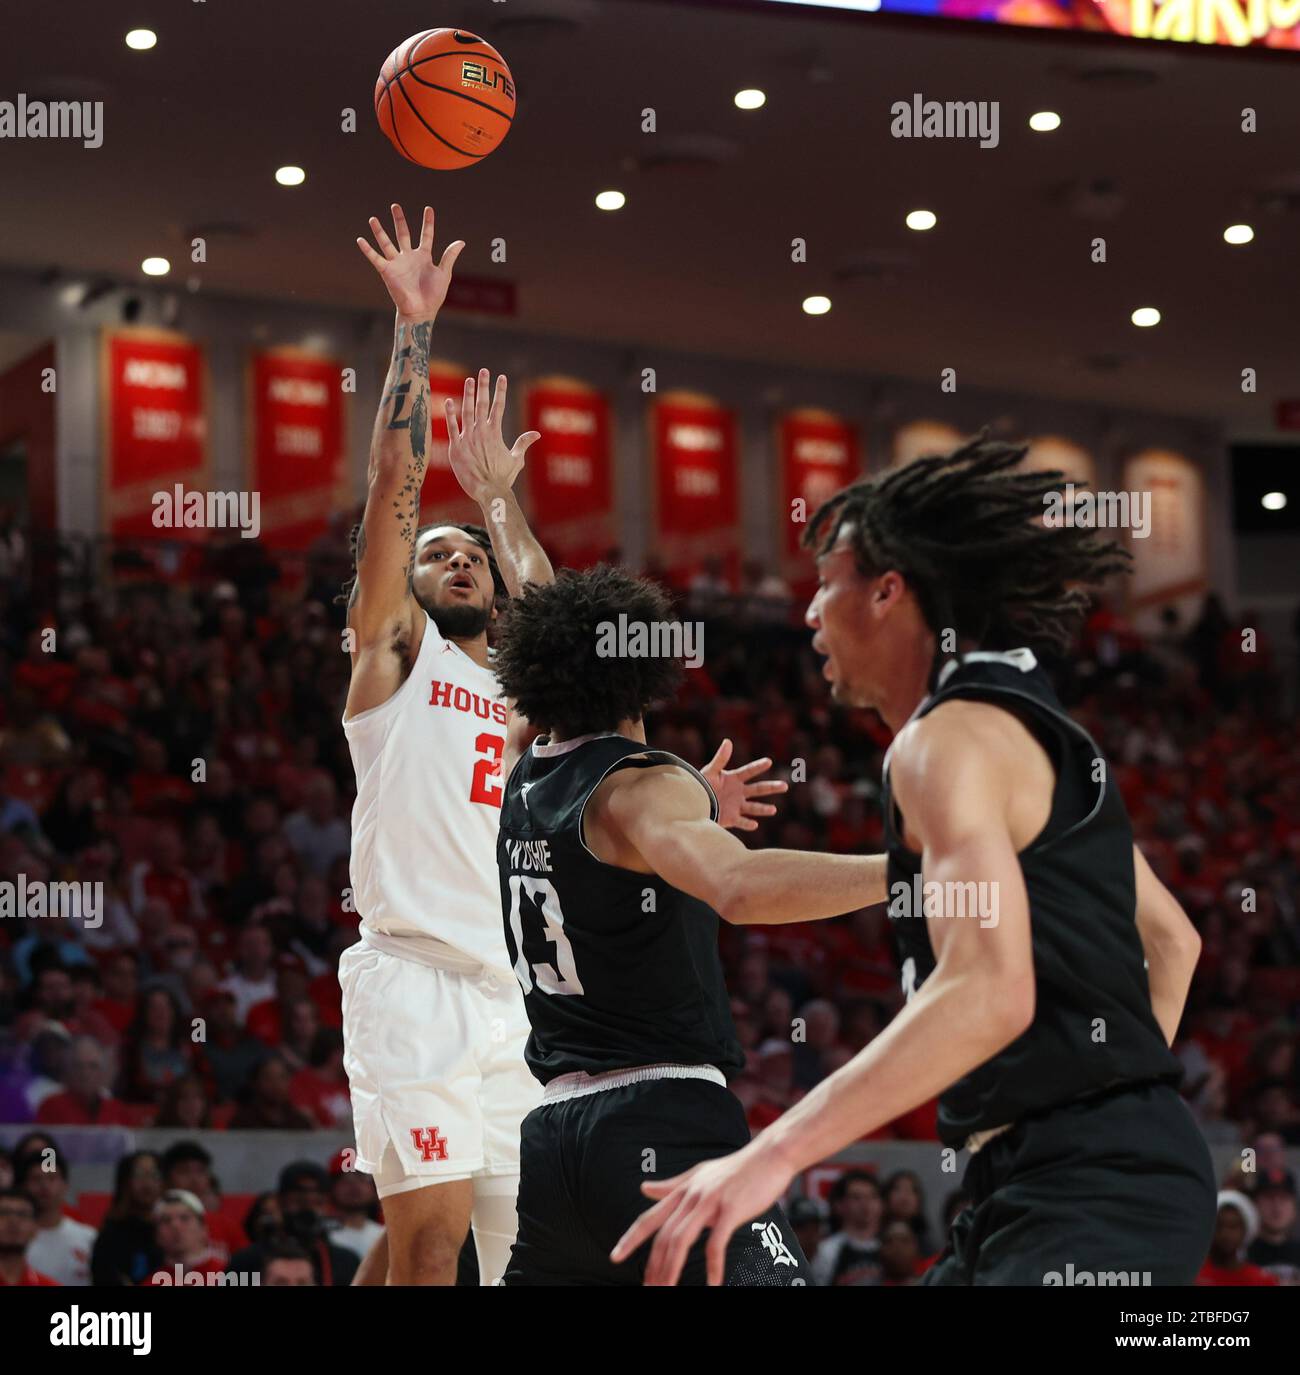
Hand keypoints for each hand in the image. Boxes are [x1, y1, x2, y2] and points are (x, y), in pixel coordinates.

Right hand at [356, 204, 463, 319]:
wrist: (421, 312)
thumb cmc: (433, 296)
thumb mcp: (444, 274)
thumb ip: (449, 256)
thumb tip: (461, 241)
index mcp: (424, 257)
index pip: (426, 235)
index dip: (428, 223)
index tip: (429, 209)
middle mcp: (409, 257)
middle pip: (403, 234)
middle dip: (399, 220)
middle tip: (395, 206)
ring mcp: (397, 263)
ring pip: (387, 243)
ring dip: (379, 231)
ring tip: (373, 219)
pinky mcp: (387, 271)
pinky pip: (375, 258)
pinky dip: (368, 250)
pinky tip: (360, 239)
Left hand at [444, 369, 540, 505]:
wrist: (489, 491)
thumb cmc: (503, 478)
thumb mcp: (516, 459)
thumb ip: (523, 443)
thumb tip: (537, 434)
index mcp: (495, 433)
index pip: (499, 406)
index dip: (500, 391)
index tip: (501, 377)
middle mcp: (482, 432)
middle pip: (483, 404)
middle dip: (484, 386)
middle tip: (483, 370)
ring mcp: (468, 438)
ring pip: (467, 411)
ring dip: (468, 395)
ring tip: (469, 380)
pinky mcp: (456, 447)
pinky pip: (451, 428)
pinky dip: (450, 415)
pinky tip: (448, 401)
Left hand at [610, 1139, 794, 1285]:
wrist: (769, 1155)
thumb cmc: (737, 1169)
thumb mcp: (699, 1174)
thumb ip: (671, 1185)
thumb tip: (643, 1188)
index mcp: (682, 1190)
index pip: (650, 1218)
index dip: (631, 1238)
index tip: (615, 1256)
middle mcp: (691, 1195)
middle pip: (664, 1236)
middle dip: (653, 1266)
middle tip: (648, 1289)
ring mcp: (710, 1201)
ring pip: (682, 1240)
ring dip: (673, 1270)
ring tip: (667, 1291)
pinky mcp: (731, 1209)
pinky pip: (717, 1243)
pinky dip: (713, 1266)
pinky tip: (713, 1285)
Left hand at [700, 738, 786, 831]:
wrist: (693, 803)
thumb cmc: (700, 785)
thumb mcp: (710, 771)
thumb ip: (720, 759)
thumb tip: (728, 741)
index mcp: (734, 779)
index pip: (749, 771)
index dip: (758, 766)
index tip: (768, 761)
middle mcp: (738, 792)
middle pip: (758, 789)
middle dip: (772, 787)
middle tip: (785, 786)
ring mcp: (736, 806)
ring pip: (754, 807)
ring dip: (763, 809)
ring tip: (773, 810)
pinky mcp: (731, 818)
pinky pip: (742, 822)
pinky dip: (748, 824)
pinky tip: (755, 824)